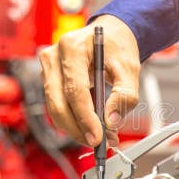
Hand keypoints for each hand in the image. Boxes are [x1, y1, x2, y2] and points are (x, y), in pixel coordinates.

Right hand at [39, 15, 139, 146]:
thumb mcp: (130, 68)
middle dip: (79, 128)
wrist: (110, 35)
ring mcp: (47, 68)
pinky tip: (92, 126)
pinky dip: (74, 120)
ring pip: (55, 108)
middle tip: (100, 143)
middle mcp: (53, 56)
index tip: (98, 137)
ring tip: (102, 136)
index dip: (86, 118)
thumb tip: (111, 121)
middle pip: (59, 103)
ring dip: (77, 128)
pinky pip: (58, 106)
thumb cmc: (118, 46)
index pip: (75, 90)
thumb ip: (124, 95)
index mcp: (72, 47)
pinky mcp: (49, 79)